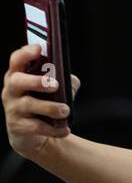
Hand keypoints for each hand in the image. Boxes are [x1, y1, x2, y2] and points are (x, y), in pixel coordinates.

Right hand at [3, 43, 80, 159]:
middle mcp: (11, 91)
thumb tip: (70, 80)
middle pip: (17, 81)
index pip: (16, 60)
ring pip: (28, 104)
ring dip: (50, 107)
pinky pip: (35, 126)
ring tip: (65, 110)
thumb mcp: (57, 90)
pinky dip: (52, 128)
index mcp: (19, 76)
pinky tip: (65, 129)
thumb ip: (65, 81)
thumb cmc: (46, 102)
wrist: (36, 133)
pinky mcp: (17, 126)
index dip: (25, 53)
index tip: (38, 48)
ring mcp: (12, 109)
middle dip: (36, 81)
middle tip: (55, 85)